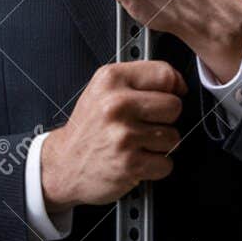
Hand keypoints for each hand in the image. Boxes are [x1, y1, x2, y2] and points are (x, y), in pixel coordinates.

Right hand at [40, 59, 186, 214]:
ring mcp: (124, 135)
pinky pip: (166, 163)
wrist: (64, 163)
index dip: (174, 86)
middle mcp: (117, 104)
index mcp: (111, 80)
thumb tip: (177, 82)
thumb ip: (137, 79)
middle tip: (146, 124)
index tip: (172, 93)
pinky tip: (137, 159)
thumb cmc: (88, 128)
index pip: (165, 74)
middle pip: (174, 106)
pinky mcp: (130, 163)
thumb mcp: (103, 89)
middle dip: (166, 119)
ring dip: (160, 145)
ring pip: (173, 137)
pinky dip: (155, 166)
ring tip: (138, 143)